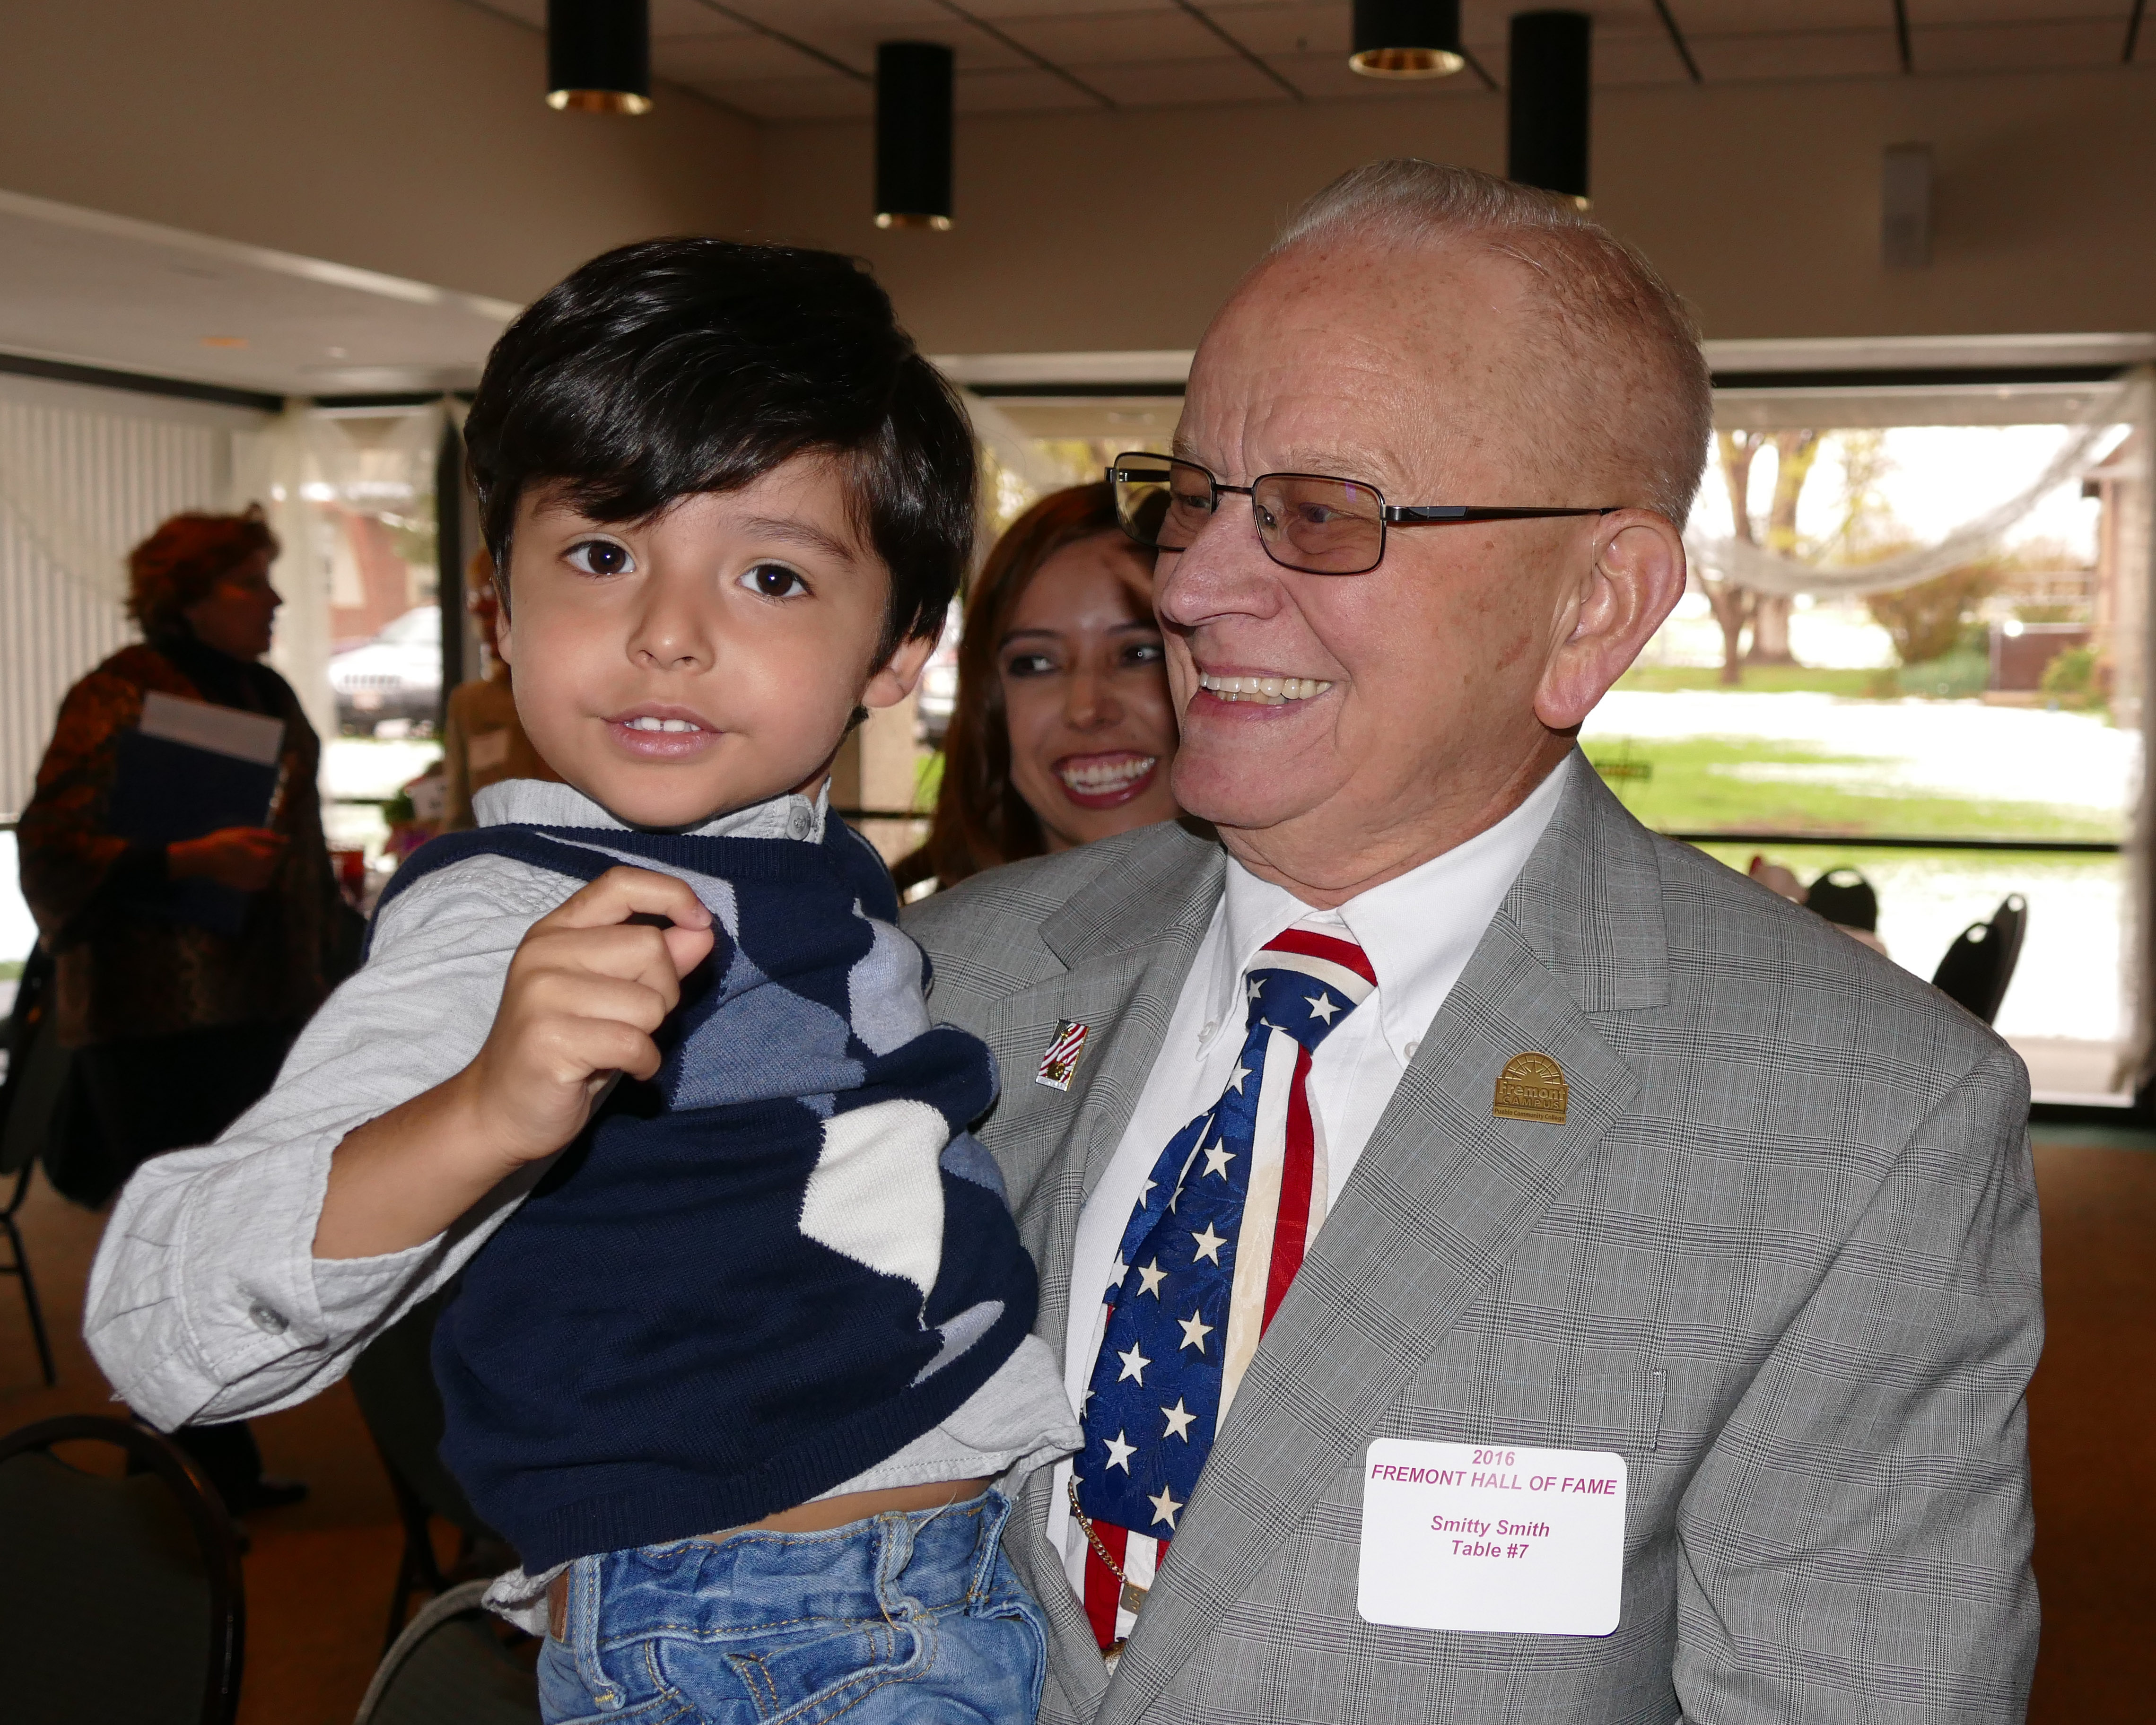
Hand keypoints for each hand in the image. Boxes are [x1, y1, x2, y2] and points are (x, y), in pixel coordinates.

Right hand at [168, 826, 287, 890]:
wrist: (204, 858)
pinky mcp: (247, 887)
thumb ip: (267, 836)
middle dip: (273, 858)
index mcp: (265, 855)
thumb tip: (285, 838)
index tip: (274, 844)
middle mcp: (263, 870)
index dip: (279, 848)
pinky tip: (251, 870)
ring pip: (271, 874)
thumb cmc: (224, 842)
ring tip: (254, 860)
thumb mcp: (245, 833)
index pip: (282, 852)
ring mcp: (255, 880)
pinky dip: (261, 877)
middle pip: (277, 864)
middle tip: (259, 851)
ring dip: (268, 868)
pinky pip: (262, 883)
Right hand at [314, 866, 714, 1259]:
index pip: (621, 883)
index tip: (699, 921)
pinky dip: (643, 1065)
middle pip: (650, 947)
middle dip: (662, 991)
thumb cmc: (567, 1047)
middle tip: (629, 1021)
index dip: (671, 894)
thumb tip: (703, 930)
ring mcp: (541, 995)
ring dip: (649, 1034)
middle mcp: (544, 953)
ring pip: (649, 1002)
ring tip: (613, 1046)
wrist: (501, 1109)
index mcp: (557, 931)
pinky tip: (619, 1070)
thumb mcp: (613, 993)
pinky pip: (635, 1044)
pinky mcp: (549, 1040)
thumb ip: (657, 959)